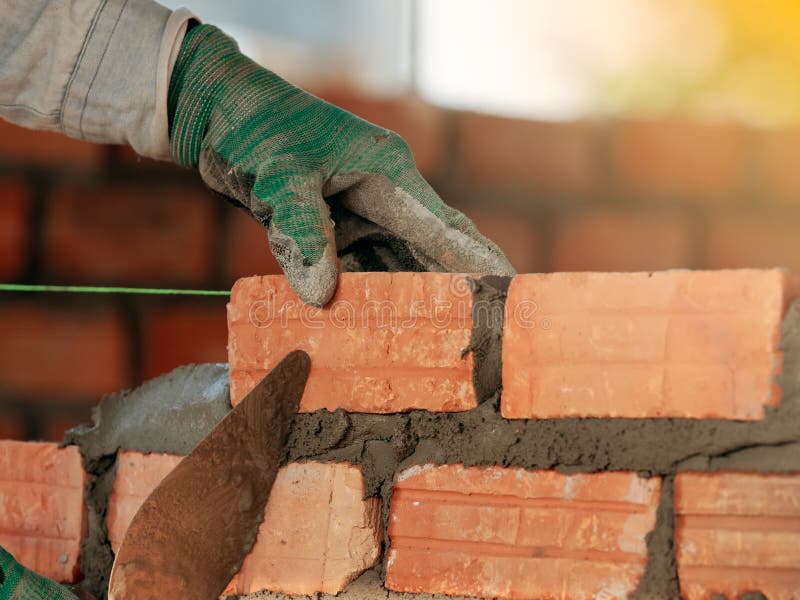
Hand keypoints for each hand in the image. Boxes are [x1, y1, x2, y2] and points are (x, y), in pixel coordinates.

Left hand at [168, 25, 514, 304]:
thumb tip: (322, 297)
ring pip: (397, 265)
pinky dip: (369, 297)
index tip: (509, 289)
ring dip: (414, 300)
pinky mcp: (335, 227)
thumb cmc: (256, 130)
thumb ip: (303, 234)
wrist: (218, 113)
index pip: (445, 227)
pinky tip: (380, 327)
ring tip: (441, 340)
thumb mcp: (280, 179)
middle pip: (431, 250)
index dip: (477, 261)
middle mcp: (384, 195)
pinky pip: (361, 269)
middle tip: (484, 328)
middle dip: (456, 288)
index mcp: (388, 174)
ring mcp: (361, 212)